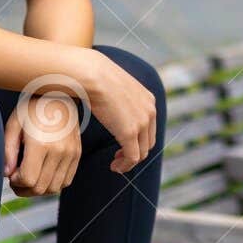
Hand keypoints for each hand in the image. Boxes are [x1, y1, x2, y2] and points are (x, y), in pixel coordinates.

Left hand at [4, 91, 81, 196]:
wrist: (59, 93)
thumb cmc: (33, 107)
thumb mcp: (14, 124)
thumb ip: (8, 151)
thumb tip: (6, 173)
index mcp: (41, 144)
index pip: (28, 180)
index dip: (16, 182)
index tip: (11, 175)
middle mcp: (59, 151)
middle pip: (41, 188)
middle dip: (25, 189)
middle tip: (17, 179)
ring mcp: (71, 154)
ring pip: (54, 188)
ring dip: (39, 189)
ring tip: (30, 177)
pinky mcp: (77, 154)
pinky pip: (66, 181)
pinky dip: (53, 184)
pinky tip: (43, 173)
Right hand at [79, 50, 156, 174]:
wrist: (93, 75)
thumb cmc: (96, 77)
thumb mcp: (117, 87)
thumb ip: (121, 98)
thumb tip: (111, 104)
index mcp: (149, 100)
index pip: (149, 128)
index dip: (138, 140)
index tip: (123, 145)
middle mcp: (150, 112)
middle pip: (148, 142)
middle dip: (135, 153)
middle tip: (119, 158)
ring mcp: (141, 123)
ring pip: (141, 153)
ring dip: (129, 162)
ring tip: (116, 165)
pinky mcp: (130, 133)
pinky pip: (132, 158)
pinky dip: (125, 166)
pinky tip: (114, 167)